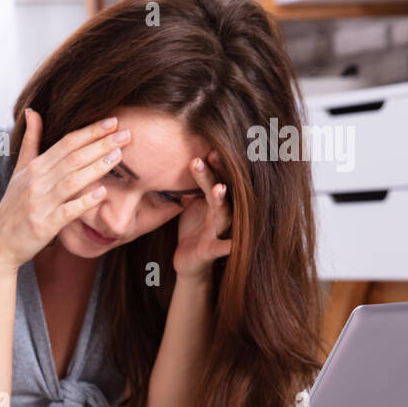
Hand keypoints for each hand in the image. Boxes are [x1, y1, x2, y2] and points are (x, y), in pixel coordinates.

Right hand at [0, 108, 130, 274]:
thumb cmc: (14, 206)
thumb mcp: (19, 171)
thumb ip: (30, 141)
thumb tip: (32, 111)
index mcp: (33, 168)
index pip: (66, 143)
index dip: (90, 131)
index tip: (113, 121)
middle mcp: (36, 182)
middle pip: (72, 158)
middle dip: (100, 144)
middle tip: (127, 134)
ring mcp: (39, 204)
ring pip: (72, 181)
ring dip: (96, 167)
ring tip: (118, 157)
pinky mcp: (44, 226)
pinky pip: (67, 212)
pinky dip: (84, 202)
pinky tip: (102, 193)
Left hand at [173, 150, 232, 279]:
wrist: (190, 262)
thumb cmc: (194, 229)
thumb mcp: (190, 203)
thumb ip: (189, 183)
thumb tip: (174, 155)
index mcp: (214, 200)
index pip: (216, 176)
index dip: (214, 162)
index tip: (208, 144)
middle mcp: (221, 212)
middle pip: (219, 190)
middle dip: (214, 174)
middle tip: (209, 155)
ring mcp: (218, 231)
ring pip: (222, 214)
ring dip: (221, 201)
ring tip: (219, 188)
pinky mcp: (212, 250)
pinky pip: (221, 247)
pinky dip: (228, 246)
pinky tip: (233, 244)